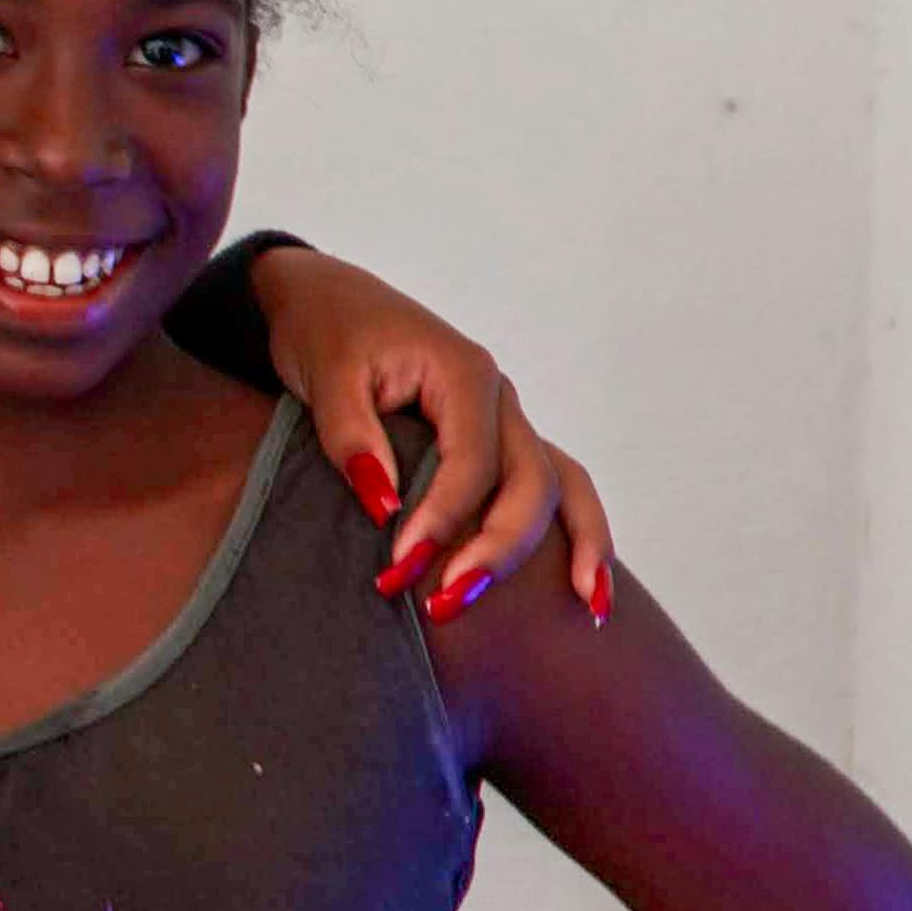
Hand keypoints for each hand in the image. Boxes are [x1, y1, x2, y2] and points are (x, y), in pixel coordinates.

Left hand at [247, 253, 615, 621]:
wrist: (326, 299)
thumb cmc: (326, 331)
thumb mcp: (328, 377)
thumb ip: (352, 440)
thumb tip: (386, 508)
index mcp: (465, 374)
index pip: (471, 464)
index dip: (442, 521)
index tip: (400, 568)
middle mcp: (500, 399)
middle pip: (529, 484)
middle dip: (496, 551)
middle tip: (443, 605)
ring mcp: (506, 422)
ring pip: (560, 488)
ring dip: (570, 549)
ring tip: (582, 611)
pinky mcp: (498, 443)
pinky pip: (553, 488)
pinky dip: (577, 534)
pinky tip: (585, 590)